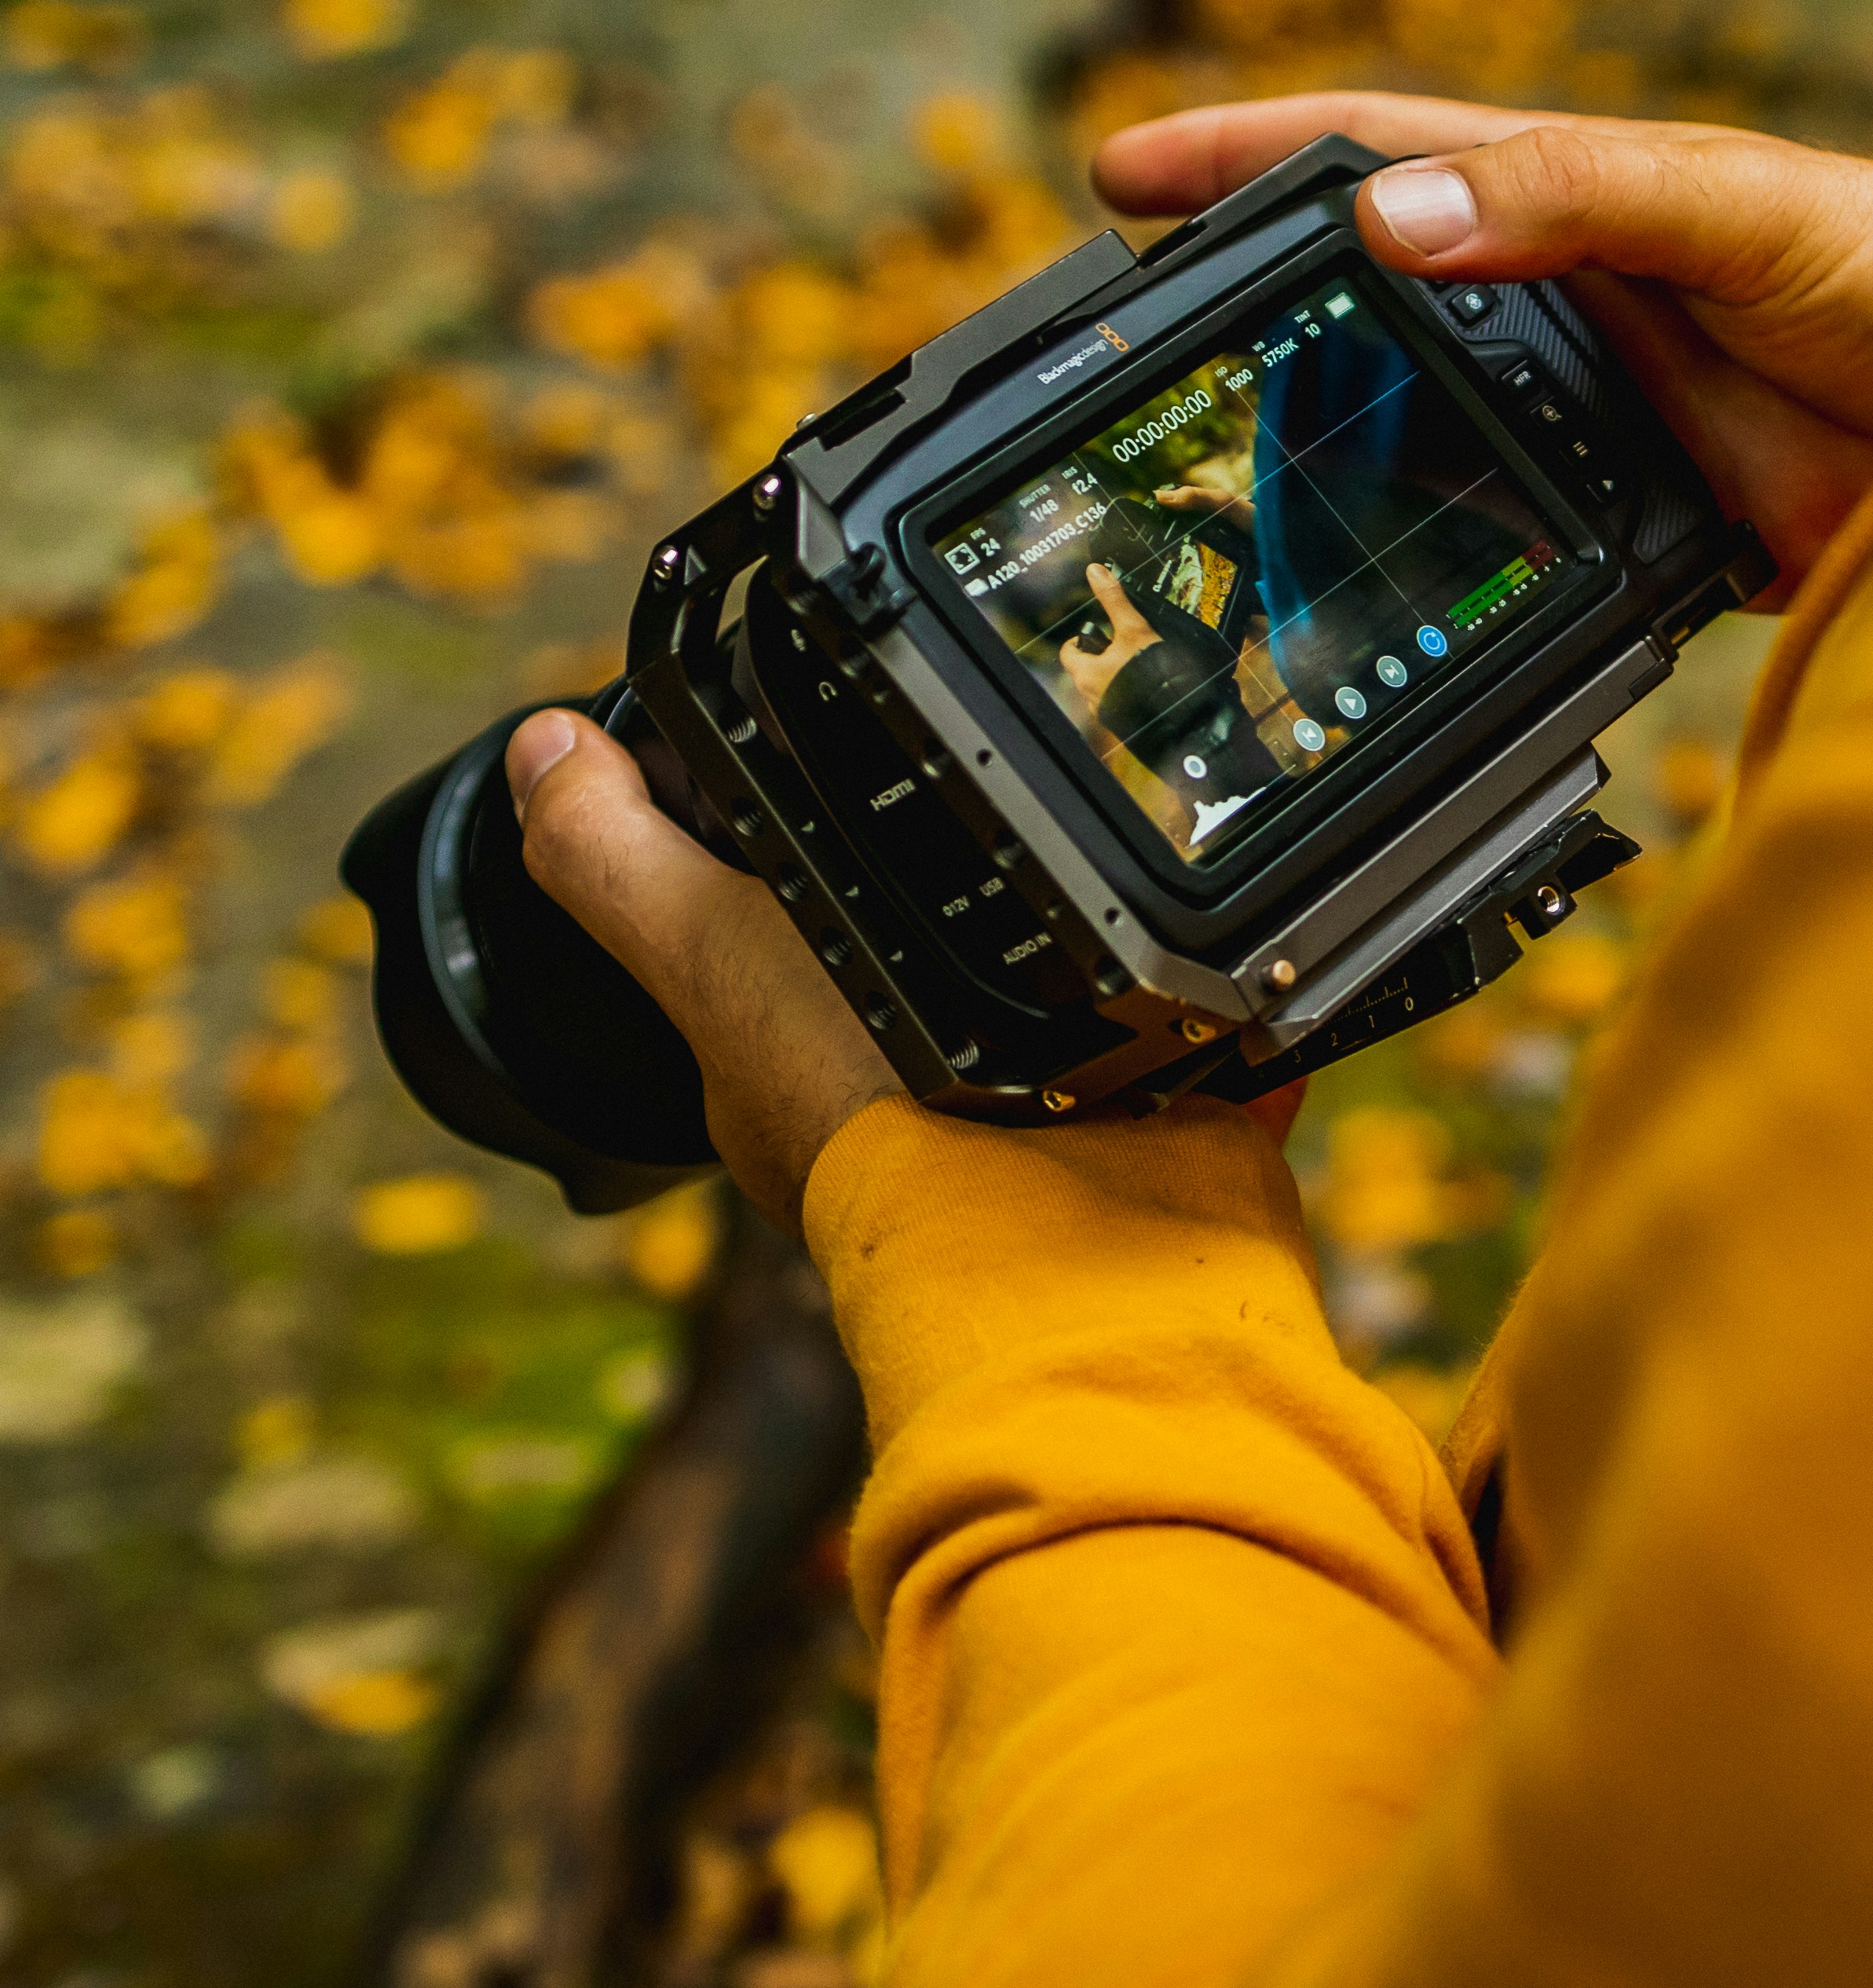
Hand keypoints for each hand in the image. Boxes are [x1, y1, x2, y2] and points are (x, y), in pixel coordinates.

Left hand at [505, 709, 1311, 1230]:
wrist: (1069, 1236)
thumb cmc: (880, 1112)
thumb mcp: (712, 954)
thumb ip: (616, 861)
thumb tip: (537, 751)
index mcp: (803, 1082)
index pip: (773, 962)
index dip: (780, 886)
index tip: (832, 796)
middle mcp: (921, 1117)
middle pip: (926, 987)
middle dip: (958, 920)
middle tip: (1001, 816)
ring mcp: (1051, 1137)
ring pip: (1065, 1021)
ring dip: (1090, 964)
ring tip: (1124, 862)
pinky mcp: (1171, 1136)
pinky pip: (1189, 1057)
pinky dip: (1202, 1014)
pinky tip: (1220, 947)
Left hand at [1056, 563, 1161, 721]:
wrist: (1179, 717)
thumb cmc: (1151, 675)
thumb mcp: (1134, 629)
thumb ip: (1115, 601)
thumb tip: (1096, 572)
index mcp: (1085, 674)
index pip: (1069, 651)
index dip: (1081, 639)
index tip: (1099, 632)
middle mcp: (1090, 696)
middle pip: (1088, 668)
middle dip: (1104, 656)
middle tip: (1126, 646)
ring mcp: (1108, 713)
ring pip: (1105, 686)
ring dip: (1118, 675)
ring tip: (1141, 664)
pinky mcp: (1127, 724)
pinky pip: (1122, 703)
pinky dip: (1131, 693)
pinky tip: (1150, 685)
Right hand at [1095, 93, 1872, 594]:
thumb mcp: (1734, 202)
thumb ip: (1577, 196)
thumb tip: (1397, 219)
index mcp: (1573, 200)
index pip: (1377, 164)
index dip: (1248, 163)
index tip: (1126, 176)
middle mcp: (1567, 309)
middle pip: (1373, 311)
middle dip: (1252, 324)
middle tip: (1138, 356)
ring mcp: (1599, 421)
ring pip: (1426, 439)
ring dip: (1331, 463)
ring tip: (1220, 492)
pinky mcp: (1643, 529)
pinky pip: (1514, 553)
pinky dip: (1445, 574)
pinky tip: (1383, 598)